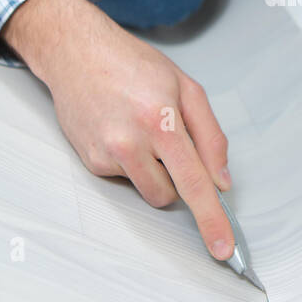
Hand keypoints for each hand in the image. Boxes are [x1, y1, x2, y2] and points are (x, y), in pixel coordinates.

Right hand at [2, 0, 235, 259]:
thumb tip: (222, 182)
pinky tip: (121, 131)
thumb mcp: (186, 88)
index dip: (212, 219)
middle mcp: (131, 141)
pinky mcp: (90, 161)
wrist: (77, 53)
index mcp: (161, 119)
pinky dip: (131, 162)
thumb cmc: (134, 65)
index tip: (224, 248)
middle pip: (171, 195)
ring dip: (155, 173)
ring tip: (143, 133)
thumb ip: (211, 137)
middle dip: (179, 179)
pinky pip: (125, 179)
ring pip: (149, 192)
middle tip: (170, 142)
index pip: (194, 182)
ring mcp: (106, 154)